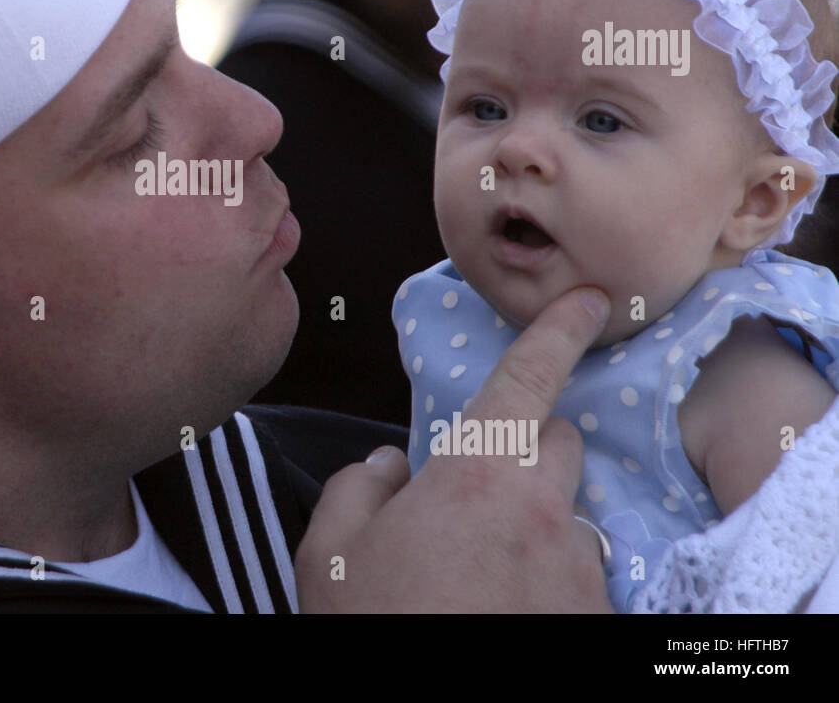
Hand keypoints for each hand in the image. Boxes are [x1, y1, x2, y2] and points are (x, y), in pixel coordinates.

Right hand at [295, 286, 614, 612]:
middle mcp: (543, 509)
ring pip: (569, 514)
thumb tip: (387, 466)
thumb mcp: (330, 551)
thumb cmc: (376, 628)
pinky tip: (504, 607)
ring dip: (536, 523)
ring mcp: (577, 567)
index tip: (589, 298)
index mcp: (478, 473)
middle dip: (529, 448)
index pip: (531, 377)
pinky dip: (548, 578)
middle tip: (480, 488)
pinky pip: (579, 574)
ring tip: (484, 571)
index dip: (560, 328)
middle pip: (561, 443)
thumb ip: (357, 486)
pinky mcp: (596, 615)